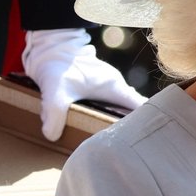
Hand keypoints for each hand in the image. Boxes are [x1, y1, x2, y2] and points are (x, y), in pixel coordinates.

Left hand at [22, 28, 146, 140]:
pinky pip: (111, 105)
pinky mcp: (97, 88)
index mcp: (115, 87)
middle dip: (132, 128)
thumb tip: (52, 135)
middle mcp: (116, 86)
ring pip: (122, 107)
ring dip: (119, 122)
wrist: (50, 47)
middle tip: (127, 148)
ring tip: (114, 145)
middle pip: (134, 110)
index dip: (146, 123)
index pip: (141, 107)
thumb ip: (53, 115)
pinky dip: (108, 117)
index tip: (145, 139)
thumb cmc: (58, 66)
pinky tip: (97, 131)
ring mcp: (108, 85)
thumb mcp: (55, 92)